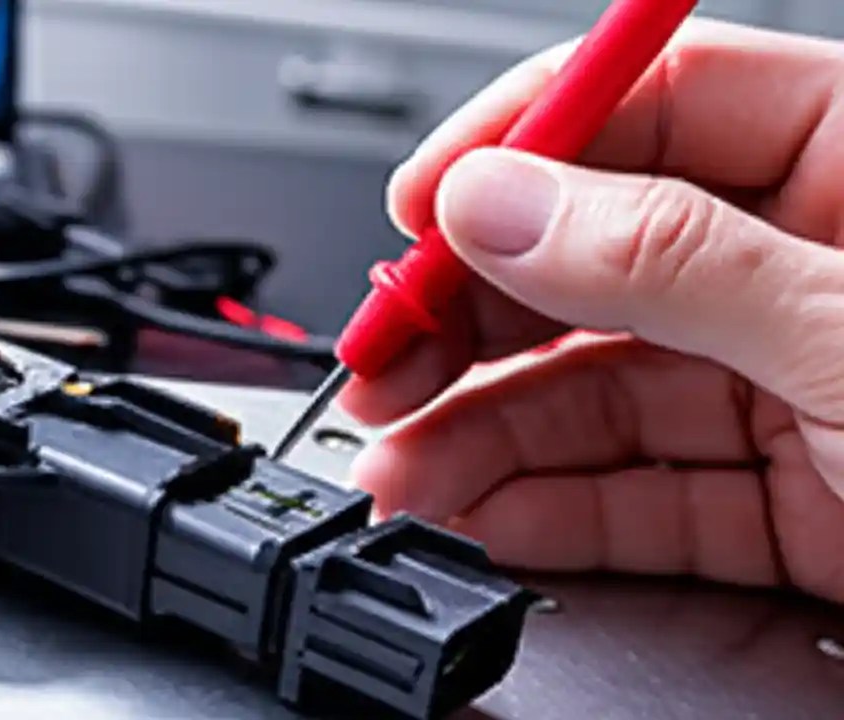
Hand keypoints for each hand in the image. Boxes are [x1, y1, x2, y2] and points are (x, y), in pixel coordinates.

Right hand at [339, 19, 843, 604]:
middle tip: (384, 355)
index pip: (651, 104)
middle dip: (472, 311)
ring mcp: (789, 381)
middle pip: (594, 252)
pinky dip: (551, 503)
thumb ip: (670, 258)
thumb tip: (501, 201)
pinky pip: (639, 484)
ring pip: (599, 381)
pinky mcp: (783, 490)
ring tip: (402, 460)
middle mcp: (810, 261)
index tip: (422, 205)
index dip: (517, 145)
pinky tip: (481, 508)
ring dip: (485, 424)